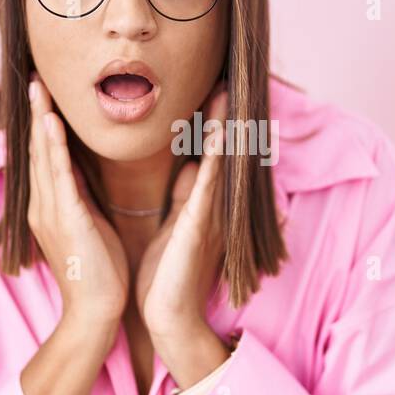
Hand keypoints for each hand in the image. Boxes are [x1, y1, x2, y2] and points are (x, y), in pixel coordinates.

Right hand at [26, 72, 128, 331]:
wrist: (96, 312)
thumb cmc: (100, 273)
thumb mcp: (90, 225)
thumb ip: (82, 198)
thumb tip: (83, 174)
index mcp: (51, 207)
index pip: (46, 157)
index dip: (44, 125)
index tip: (45, 95)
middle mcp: (44, 205)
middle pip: (38, 150)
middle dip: (37, 113)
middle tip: (35, 79)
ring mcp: (51, 212)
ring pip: (43, 156)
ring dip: (41, 120)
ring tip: (39, 89)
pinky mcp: (66, 220)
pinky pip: (59, 177)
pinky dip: (54, 149)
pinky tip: (51, 125)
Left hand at [135, 84, 227, 343]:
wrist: (167, 317)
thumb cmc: (168, 276)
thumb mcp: (176, 226)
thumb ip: (186, 197)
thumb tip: (192, 167)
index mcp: (199, 203)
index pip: (207, 154)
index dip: (212, 122)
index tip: (213, 88)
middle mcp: (208, 205)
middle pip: (219, 151)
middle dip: (223, 115)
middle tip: (227, 78)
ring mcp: (207, 214)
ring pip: (217, 162)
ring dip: (223, 127)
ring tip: (226, 93)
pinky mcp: (198, 226)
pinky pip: (207, 185)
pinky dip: (212, 158)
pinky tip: (218, 135)